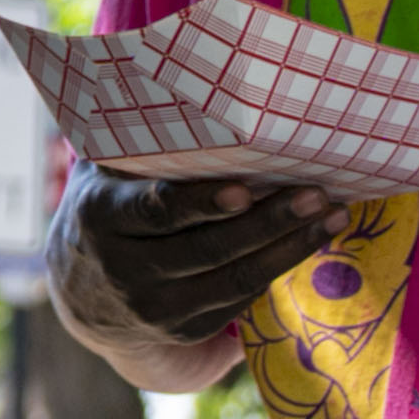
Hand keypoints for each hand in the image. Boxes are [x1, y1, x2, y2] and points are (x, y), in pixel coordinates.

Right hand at [46, 169, 352, 362]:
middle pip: (210, 247)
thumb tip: (180, 89)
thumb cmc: (109, 211)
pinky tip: (313, 240)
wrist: (86, 298)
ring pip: (237, 278)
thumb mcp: (103, 177)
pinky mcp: (188, 328)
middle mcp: (127, 268)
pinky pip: (243, 296)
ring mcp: (159, 306)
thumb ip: (133, 146)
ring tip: (332, 215)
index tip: (246, 188)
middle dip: (269, 221)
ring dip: (291, 247)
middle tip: (316, 193)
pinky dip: (280, 266)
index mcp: (102, 218)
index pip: (157, 211)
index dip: (202, 202)